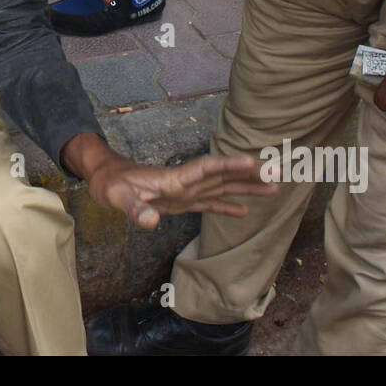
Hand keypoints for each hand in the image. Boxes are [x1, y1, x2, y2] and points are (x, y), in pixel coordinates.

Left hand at [63, 133, 277, 229]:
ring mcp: (186, 192)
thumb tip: (152, 222)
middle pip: (223, 176)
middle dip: (250, 175)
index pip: (207, 168)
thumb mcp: (118, 197)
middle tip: (279, 173)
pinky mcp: (181, 202)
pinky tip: (245, 211)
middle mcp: (185, 183)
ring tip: (274, 188)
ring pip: (222, 187)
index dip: (230, 165)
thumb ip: (135, 209)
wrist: (106, 179)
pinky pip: (210, 202)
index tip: (254, 163)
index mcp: (174, 179)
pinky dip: (227, 205)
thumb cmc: (111, 185)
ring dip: (246, 188)